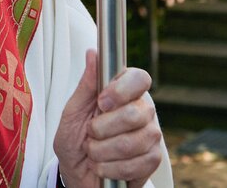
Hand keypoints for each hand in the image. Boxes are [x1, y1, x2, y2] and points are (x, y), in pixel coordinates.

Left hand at [54, 50, 162, 187]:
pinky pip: (137, 164)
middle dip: (103, 129)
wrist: (77, 174)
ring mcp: (151, 135)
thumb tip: (93, 53)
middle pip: (136, 113)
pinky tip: (103, 166)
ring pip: (134, 142)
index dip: (122, 90)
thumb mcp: (73, 112)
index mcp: (124, 92)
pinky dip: (111, 168)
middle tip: (90, 133)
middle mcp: (143, 110)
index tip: (101, 102)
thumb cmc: (75, 139)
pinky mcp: (153, 160)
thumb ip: (86, 85)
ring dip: (103, 151)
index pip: (139, 78)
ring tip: (93, 152)